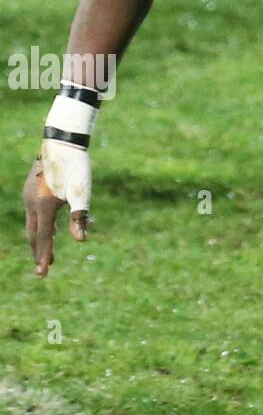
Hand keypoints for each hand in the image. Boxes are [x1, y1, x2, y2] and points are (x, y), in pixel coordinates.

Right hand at [23, 144, 90, 277]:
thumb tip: (81, 241)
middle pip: (33, 234)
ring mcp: (29, 195)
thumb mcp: (81, 193)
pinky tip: (46, 230)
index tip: (43, 273)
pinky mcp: (31, 189)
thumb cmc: (75, 167)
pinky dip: (38, 226)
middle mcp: (32, 202)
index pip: (43, 238)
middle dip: (39, 252)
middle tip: (43, 271)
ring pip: (32, 223)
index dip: (43, 256)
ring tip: (47, 254)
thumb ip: (79, 217)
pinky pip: (33, 213)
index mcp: (44, 205)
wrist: (62, 142)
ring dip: (39, 240)